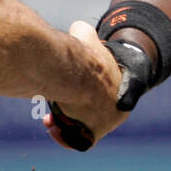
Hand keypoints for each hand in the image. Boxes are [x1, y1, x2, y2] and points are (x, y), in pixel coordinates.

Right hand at [45, 21, 126, 150]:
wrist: (77, 73)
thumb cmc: (80, 54)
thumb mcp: (84, 34)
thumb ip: (83, 32)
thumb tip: (76, 29)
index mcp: (121, 90)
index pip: (100, 94)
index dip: (80, 90)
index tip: (65, 87)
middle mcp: (117, 111)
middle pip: (89, 112)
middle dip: (69, 108)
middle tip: (53, 103)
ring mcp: (106, 125)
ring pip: (81, 127)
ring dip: (63, 122)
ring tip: (49, 117)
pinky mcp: (93, 136)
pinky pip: (76, 141)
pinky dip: (62, 136)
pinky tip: (50, 124)